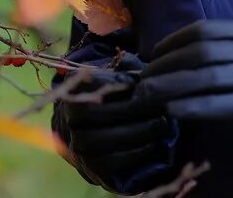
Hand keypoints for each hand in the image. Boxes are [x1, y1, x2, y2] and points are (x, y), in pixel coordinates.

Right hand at [52, 54, 176, 194]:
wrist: (112, 133)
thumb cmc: (122, 98)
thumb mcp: (123, 77)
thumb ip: (126, 68)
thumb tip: (130, 63)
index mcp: (75, 93)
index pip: (90, 87)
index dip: (116, 84)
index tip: (140, 83)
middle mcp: (70, 121)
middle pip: (96, 114)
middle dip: (131, 110)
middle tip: (160, 106)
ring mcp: (79, 147)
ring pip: (102, 140)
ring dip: (136, 132)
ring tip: (162, 124)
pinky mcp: (94, 169)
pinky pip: (112, 163)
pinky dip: (136, 153)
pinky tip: (155, 143)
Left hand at [136, 19, 232, 129]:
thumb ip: (224, 43)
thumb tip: (173, 53)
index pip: (203, 29)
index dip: (173, 41)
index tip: (153, 54)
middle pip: (200, 53)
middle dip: (166, 65)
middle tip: (144, 79)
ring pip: (207, 77)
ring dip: (172, 86)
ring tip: (150, 94)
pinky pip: (221, 104)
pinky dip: (193, 107)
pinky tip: (173, 110)